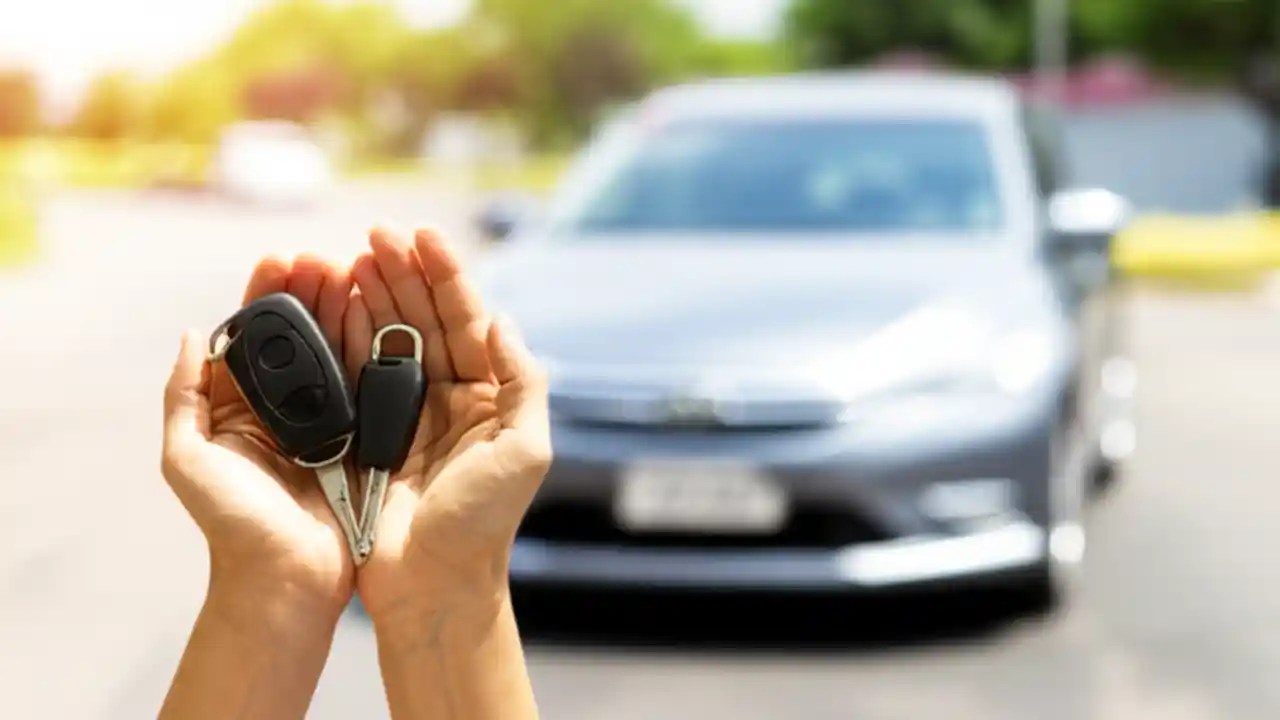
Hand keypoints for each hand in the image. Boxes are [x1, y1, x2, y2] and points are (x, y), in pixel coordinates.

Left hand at [162, 254, 357, 618]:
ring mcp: (330, 421)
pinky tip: (383, 314)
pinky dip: (375, 346)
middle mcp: (287, 408)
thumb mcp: (187, 457)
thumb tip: (192, 334)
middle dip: (312, 291)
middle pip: (301, 334)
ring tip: (356, 272)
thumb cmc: (233, 525)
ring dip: (345, 308)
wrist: (287, 579)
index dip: (267, 294)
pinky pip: (370, 383)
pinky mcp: (366, 437)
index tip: (283, 260)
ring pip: (338, 350)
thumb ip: (184, 396)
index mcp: (241, 408)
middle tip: (326, 259)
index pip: (254, 336)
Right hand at [345, 228, 550, 623]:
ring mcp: (405, 413)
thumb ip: (523, 380)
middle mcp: (449, 396)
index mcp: (488, 395)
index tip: (422, 234)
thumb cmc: (485, 523)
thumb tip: (501, 320)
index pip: (467, 318)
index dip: (445, 273)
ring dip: (370, 295)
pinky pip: (355, 372)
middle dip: (401, 273)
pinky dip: (342, 336)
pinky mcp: (367, 433)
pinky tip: (330, 304)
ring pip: (386, 337)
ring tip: (349, 257)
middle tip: (375, 235)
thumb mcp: (525, 449)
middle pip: (423, 318)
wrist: (433, 584)